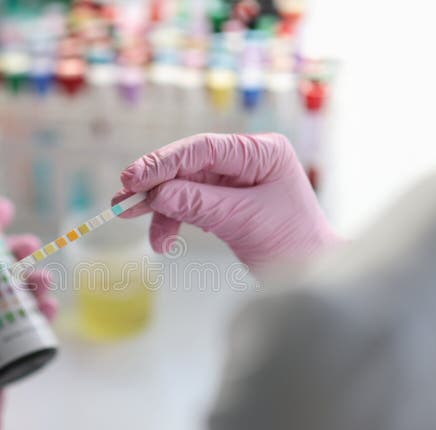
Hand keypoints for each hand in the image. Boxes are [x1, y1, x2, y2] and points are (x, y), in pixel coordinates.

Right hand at [114, 133, 338, 270]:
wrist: (313, 275)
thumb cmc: (292, 244)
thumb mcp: (243, 222)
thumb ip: (199, 204)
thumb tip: (157, 194)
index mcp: (261, 152)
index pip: (203, 149)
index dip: (164, 162)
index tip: (134, 178)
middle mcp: (246, 160)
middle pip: (188, 166)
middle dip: (155, 186)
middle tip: (123, 201)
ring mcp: (234, 182)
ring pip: (183, 188)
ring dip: (161, 211)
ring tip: (149, 237)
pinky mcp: (225, 202)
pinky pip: (189, 206)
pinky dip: (173, 222)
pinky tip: (164, 241)